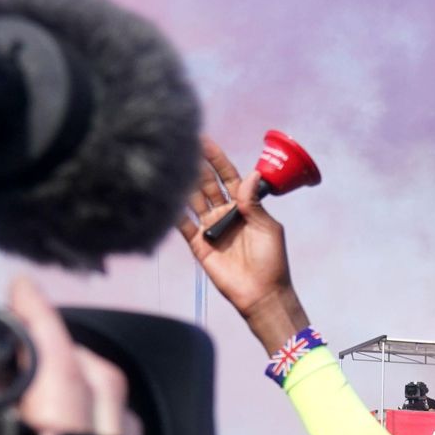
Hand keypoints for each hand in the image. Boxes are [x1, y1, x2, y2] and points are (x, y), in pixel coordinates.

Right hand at [0, 278, 138, 434]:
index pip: (63, 375)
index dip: (40, 323)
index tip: (19, 289)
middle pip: (105, 389)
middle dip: (66, 345)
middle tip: (23, 322)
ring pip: (121, 422)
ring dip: (84, 384)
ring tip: (36, 362)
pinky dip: (92, 422)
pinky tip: (56, 421)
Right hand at [177, 137, 301, 349]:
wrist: (261, 294)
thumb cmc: (272, 261)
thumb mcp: (268, 228)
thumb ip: (254, 203)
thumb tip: (250, 174)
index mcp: (245, 207)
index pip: (228, 177)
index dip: (217, 159)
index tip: (205, 141)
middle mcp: (225, 213)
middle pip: (207, 184)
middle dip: (196, 165)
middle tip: (182, 145)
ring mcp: (210, 227)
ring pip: (193, 199)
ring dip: (183, 182)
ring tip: (170, 162)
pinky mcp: (198, 243)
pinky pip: (182, 224)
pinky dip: (172, 211)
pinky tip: (163, 194)